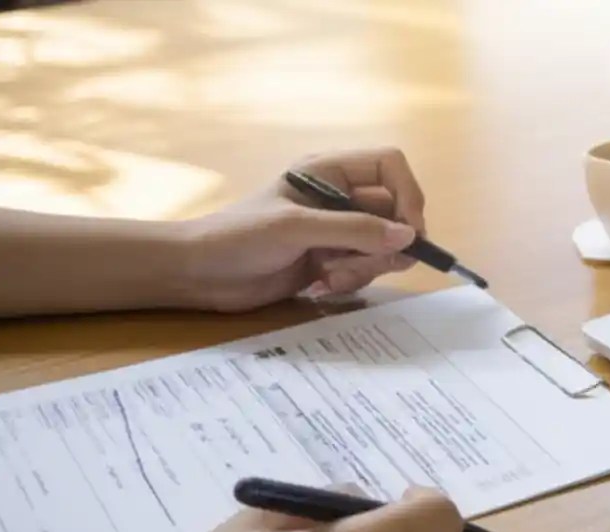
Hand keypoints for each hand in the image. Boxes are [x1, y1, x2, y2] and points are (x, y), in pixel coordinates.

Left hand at [178, 148, 428, 311]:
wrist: (199, 274)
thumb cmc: (238, 237)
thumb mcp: (296, 228)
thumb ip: (354, 230)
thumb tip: (408, 237)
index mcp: (329, 172)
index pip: (390, 167)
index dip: (408, 195)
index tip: (409, 233)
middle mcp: (339, 197)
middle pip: (395, 213)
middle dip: (385, 245)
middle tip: (363, 266)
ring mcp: (337, 231)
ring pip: (384, 246)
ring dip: (366, 268)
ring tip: (330, 278)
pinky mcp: (332, 260)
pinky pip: (366, 269)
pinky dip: (352, 281)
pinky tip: (320, 285)